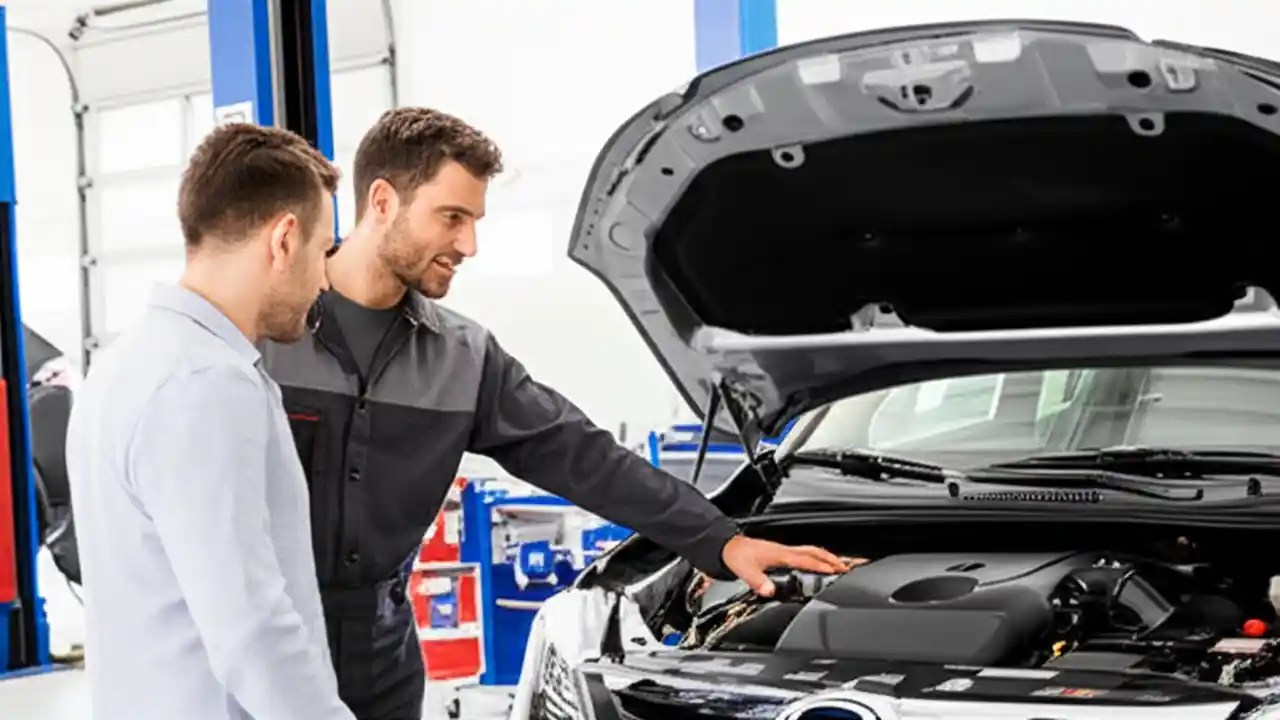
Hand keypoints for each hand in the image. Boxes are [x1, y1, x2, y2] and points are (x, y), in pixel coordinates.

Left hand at [720, 535, 866, 597]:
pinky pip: (804, 553)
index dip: (823, 565)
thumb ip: (758, 581)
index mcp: (781, 555)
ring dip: (827, 557)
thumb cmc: (736, 556)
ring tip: (841, 564)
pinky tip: (819, 563)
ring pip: (811, 551)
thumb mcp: (745, 571)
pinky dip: (817, 557)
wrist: (727, 547)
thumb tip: (769, 591)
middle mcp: (785, 551)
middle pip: (815, 552)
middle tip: (850, 566)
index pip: (807, 560)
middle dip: (833, 559)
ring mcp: (784, 551)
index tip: (839, 570)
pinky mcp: (781, 553)